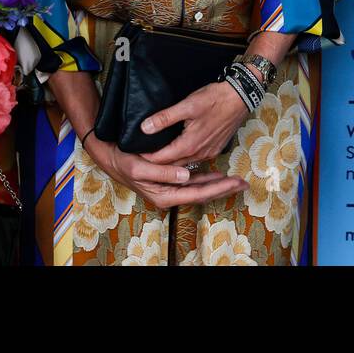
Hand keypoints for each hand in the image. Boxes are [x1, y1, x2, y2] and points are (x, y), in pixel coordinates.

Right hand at [85, 131, 247, 209]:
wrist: (110, 156)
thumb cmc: (122, 161)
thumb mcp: (140, 167)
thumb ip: (163, 173)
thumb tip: (186, 176)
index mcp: (164, 195)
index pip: (197, 194)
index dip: (218, 188)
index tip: (234, 182)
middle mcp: (169, 194)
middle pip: (202, 194)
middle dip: (223, 188)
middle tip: (243, 183)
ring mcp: (169, 188)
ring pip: (199, 188)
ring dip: (217, 184)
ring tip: (235, 180)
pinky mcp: (169, 179)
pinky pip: (192, 182)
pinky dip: (205, 178)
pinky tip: (215, 174)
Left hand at [137, 80, 251, 166]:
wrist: (240, 96)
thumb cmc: (214, 98)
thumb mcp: (187, 105)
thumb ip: (165, 118)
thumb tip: (144, 128)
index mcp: (190, 145)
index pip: (163, 159)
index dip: (147, 158)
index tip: (133, 156)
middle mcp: (200, 154)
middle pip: (173, 166)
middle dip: (157, 164)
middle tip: (140, 158)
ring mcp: (209, 153)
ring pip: (185, 164)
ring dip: (170, 163)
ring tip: (155, 156)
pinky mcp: (215, 149)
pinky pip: (195, 159)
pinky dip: (183, 159)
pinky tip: (176, 152)